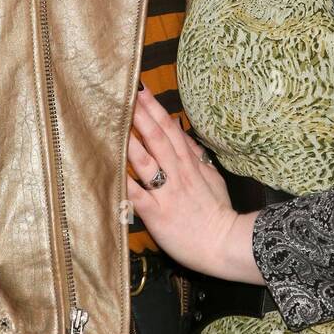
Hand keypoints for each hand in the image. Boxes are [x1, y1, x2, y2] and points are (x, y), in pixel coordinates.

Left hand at [127, 84, 241, 276]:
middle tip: (124, 95)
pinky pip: (136, 195)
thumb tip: (180, 130)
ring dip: (129, 141)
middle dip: (140, 116)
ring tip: (114, 124)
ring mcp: (166, 192)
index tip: (141, 90)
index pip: (171, 130)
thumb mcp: (212, 177)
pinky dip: (122, 182)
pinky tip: (108, 170)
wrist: (224, 244)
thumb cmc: (217, 213)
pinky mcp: (157, 213)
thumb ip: (195, 154)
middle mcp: (177, 173)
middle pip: (157, 139)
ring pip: (145, 161)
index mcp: (190, 164)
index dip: (155, 109)